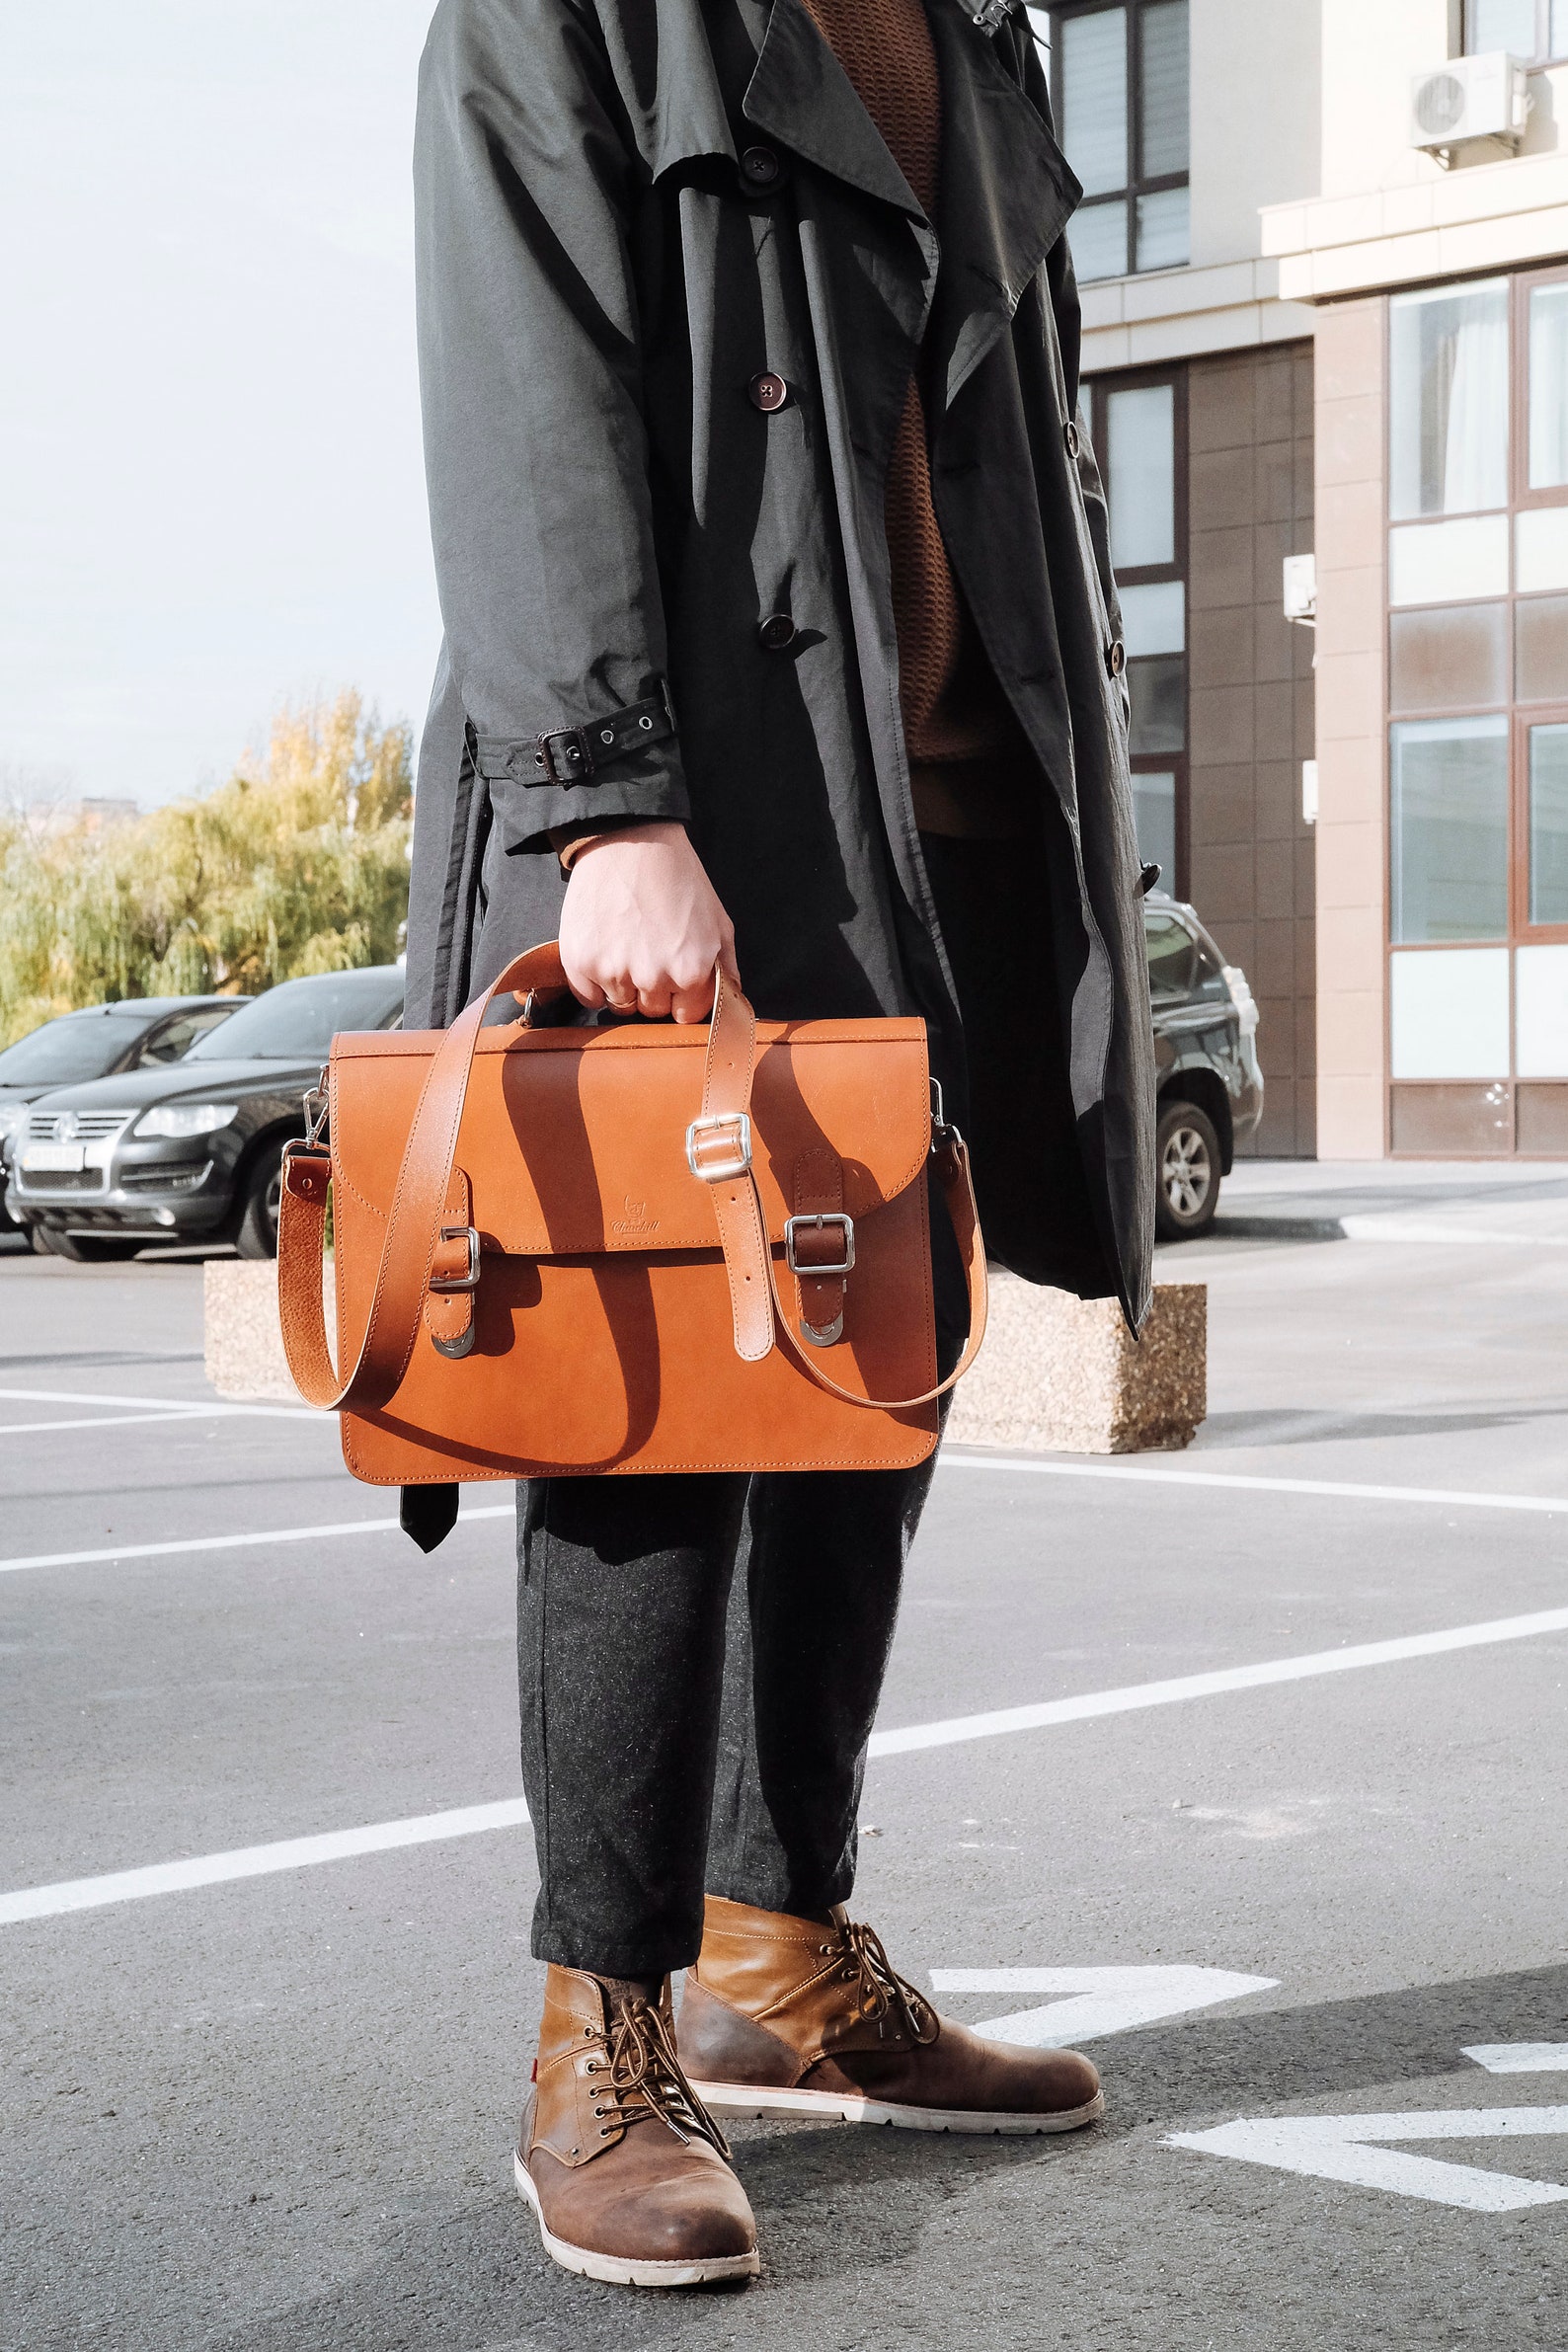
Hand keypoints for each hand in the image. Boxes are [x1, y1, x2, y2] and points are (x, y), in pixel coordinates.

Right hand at [558, 822, 738, 1021]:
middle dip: (653, 989)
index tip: (674, 976)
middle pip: (652, 1010)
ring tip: (626, 945)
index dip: (682, 997)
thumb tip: (730, 1002)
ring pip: (620, 1004)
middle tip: (649, 951)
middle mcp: (653, 978)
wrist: (629, 841)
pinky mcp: (580, 962)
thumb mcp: (719, 921)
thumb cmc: (678, 877)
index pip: (686, 1015)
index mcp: (691, 972)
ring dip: (623, 985)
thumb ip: (726, 969)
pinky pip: (588, 997)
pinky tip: (603, 950)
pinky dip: (593, 982)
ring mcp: (613, 972)